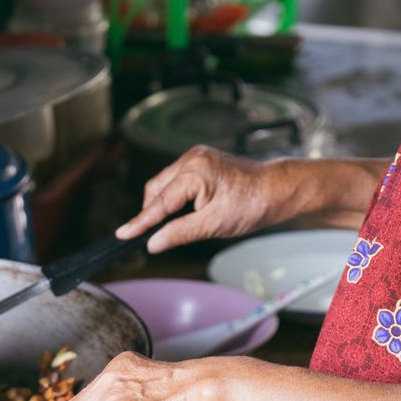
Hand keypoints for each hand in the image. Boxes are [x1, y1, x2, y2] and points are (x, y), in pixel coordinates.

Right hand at [117, 146, 290, 252]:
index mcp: (195, 171)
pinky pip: (177, 179)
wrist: (278, 189)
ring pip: (165, 184)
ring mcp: (197, 157)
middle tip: (153, 236)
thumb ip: (180, 233)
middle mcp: (192, 158)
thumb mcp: (215, 225)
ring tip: (174, 225)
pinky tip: (183, 211)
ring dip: (164, 204)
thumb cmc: (253, 204)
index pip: (160, 202)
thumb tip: (153, 243)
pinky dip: (175, 196)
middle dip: (152, 212)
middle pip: (157, 189)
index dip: (140, 222)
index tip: (122, 235)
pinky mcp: (202, 161)